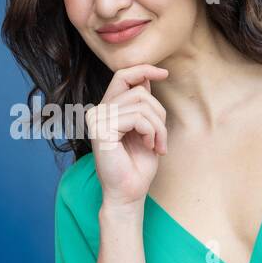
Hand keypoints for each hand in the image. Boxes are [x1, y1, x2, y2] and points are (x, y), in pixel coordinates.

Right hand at [87, 64, 168, 207]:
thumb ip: (142, 104)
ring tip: (157, 145)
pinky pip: (138, 118)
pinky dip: (151, 132)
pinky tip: (149, 146)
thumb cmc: (138, 165)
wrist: (129, 193)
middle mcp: (98, 111)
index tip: (164, 72)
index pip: (122, 75)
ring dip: (158, 127)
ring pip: (141, 103)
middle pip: (139, 91)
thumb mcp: (146, 128)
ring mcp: (97, 118)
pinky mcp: (101, 129)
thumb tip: (147, 76)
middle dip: (159, 114)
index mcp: (107, 109)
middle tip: (161, 139)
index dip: (144, 69)